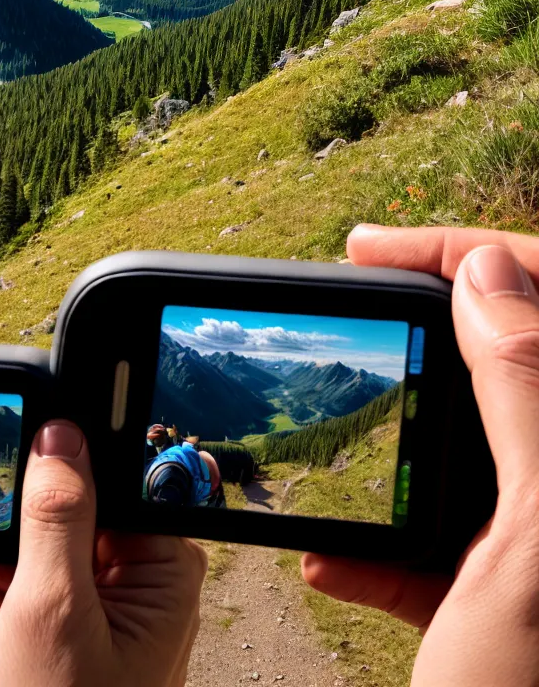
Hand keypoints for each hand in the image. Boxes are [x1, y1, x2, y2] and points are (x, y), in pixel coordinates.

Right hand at [0, 420, 205, 686]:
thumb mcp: (49, 606)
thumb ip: (58, 513)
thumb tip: (62, 434)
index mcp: (165, 578)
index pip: (118, 489)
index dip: (68, 489)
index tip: (28, 491)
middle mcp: (143, 597)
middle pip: (75, 522)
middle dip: (27, 548)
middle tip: (4, 576)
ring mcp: (107, 626)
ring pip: (45, 559)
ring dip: (7, 583)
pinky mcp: (74, 648)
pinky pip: (35, 599)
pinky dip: (4, 613)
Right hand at [302, 224, 538, 685]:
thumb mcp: (527, 552)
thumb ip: (526, 401)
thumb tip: (489, 277)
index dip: (465, 253)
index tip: (370, 249)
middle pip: (503, 365)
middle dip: (419, 334)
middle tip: (344, 306)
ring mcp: (534, 542)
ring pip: (465, 448)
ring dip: (390, 441)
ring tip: (327, 443)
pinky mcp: (504, 594)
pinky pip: (444, 535)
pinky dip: (384, 539)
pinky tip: (333, 558)